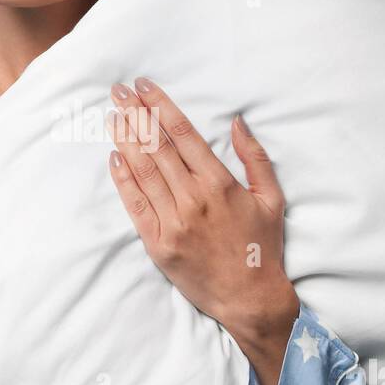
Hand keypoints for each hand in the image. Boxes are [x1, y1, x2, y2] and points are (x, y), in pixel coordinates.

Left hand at [106, 78, 299, 384]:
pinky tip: (114, 157)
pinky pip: (134, 205)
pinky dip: (122, 179)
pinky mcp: (158, 244)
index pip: (182, 134)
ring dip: (124, 139)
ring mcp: (172, 222)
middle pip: (156, 146)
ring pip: (142, 171)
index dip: (160, 106)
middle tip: (118, 92)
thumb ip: (254, 157)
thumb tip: (236, 121)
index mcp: (219, 183)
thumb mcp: (271, 198)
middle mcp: (193, 199)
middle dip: (135, 115)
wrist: (249, 298)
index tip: (143, 87)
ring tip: (112, 116)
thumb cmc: (263, 246)